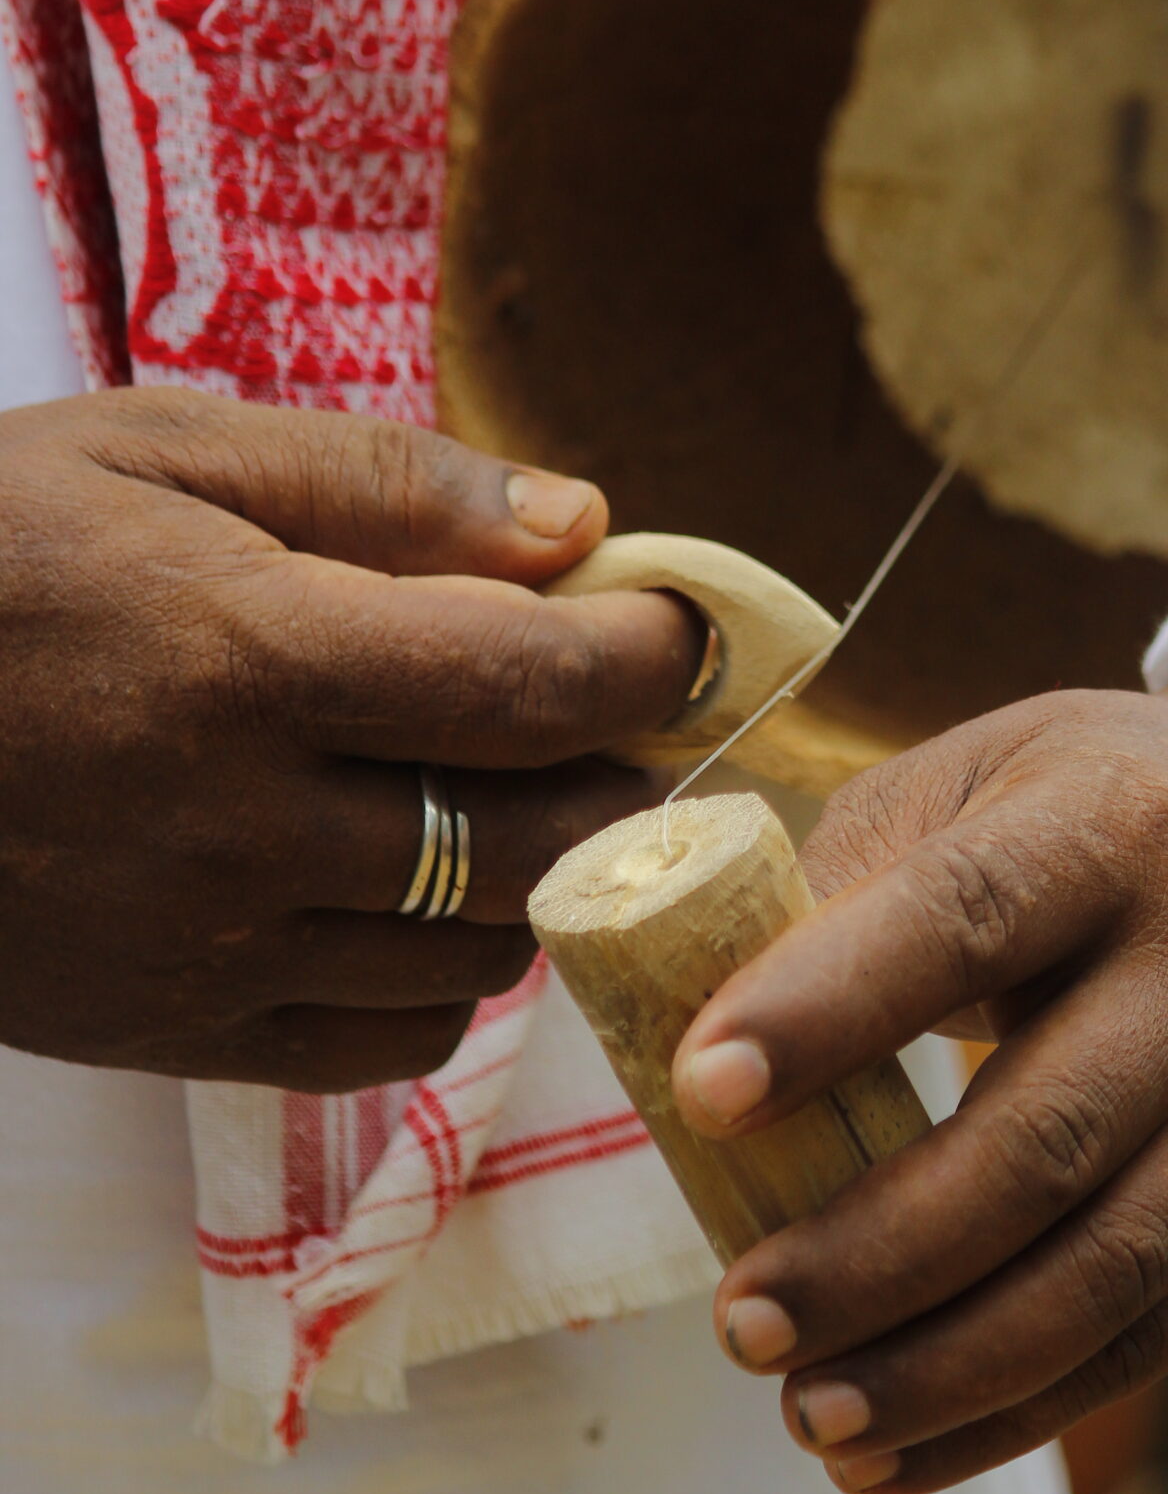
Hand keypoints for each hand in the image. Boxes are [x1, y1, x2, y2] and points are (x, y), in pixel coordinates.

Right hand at [0, 388, 700, 1089]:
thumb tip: (578, 525)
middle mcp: (241, 823)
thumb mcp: (158, 451)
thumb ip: (380, 485)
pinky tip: (416, 890)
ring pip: (476, 951)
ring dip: (544, 874)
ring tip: (520, 791)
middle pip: (538, 838)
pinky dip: (445, 976)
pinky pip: (381, 1041)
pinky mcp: (164, 1027)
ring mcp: (203, 945)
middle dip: (626, 774)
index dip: (651, 657)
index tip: (683, 628)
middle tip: (626, 715)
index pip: (535, 684)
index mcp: (249, 654)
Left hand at [673, 635, 1167, 1493]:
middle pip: (1048, 1134)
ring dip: (943, 1364)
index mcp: (1114, 825)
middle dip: (880, 1248)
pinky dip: (1008, 1415)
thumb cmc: (1085, 815)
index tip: (698, 1091)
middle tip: (738, 1320)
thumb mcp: (975, 779)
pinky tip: (885, 1454)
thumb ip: (851, 881)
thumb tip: (699, 1030)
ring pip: (1108, 1268)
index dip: (830, 1006)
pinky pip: (1145, 1341)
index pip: (966, 919)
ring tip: (801, 1412)